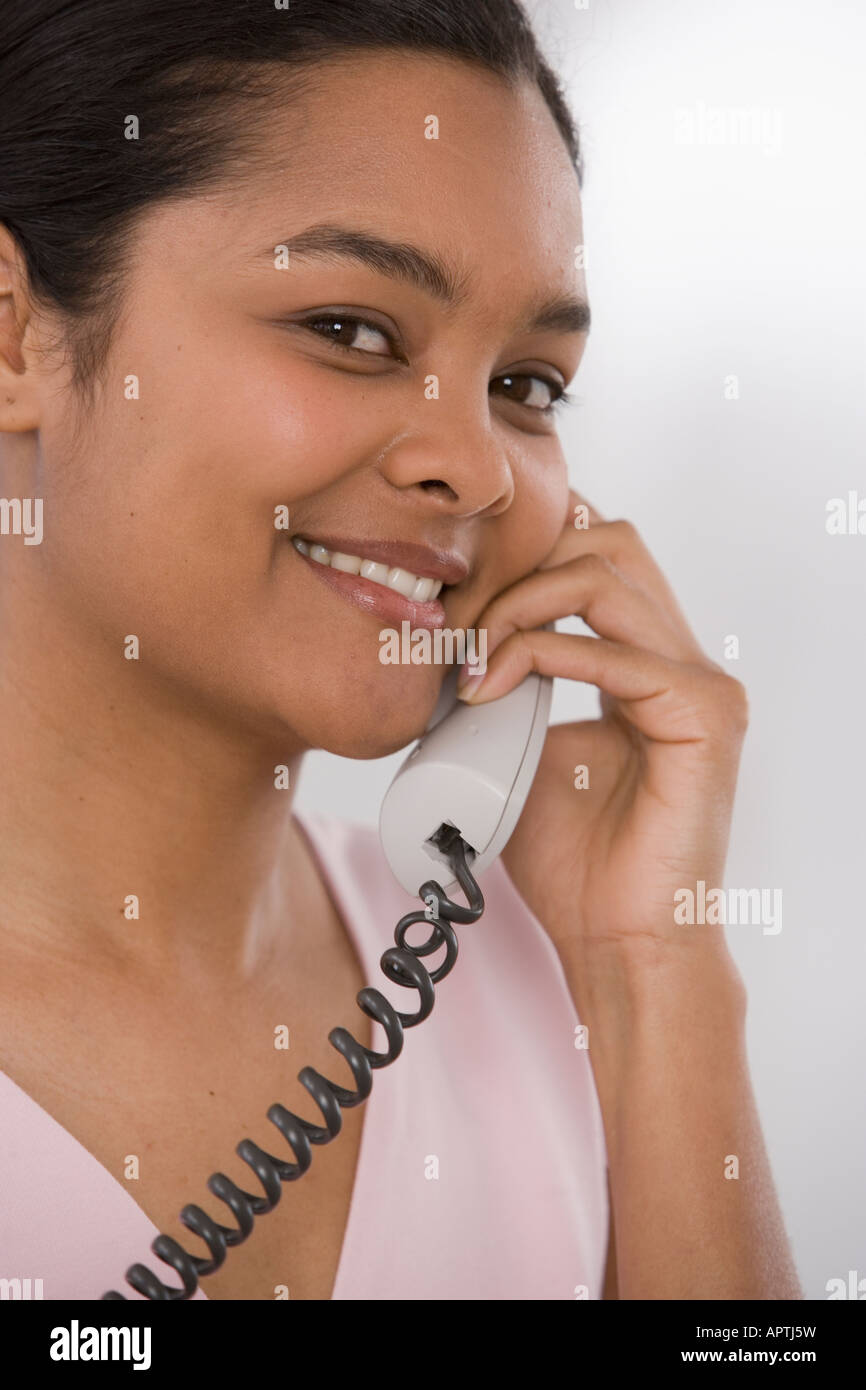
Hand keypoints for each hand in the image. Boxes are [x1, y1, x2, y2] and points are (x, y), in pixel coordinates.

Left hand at [457, 490, 748, 969]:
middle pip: (606, 539)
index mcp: (647, 663)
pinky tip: (491, 686)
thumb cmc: (575, 867)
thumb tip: (448, 647)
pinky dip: (537, 653)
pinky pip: (610, 651)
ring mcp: (702, 684)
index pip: (594, 556)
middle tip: (460, 625)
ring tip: (471, 661)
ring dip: (518, 603)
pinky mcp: (705, 716)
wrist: (616, 943)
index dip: (521, 560)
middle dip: (518, 566)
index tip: (453, 612)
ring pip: (606, 573)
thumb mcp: (520, 753)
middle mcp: (683, 661)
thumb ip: (506, 692)